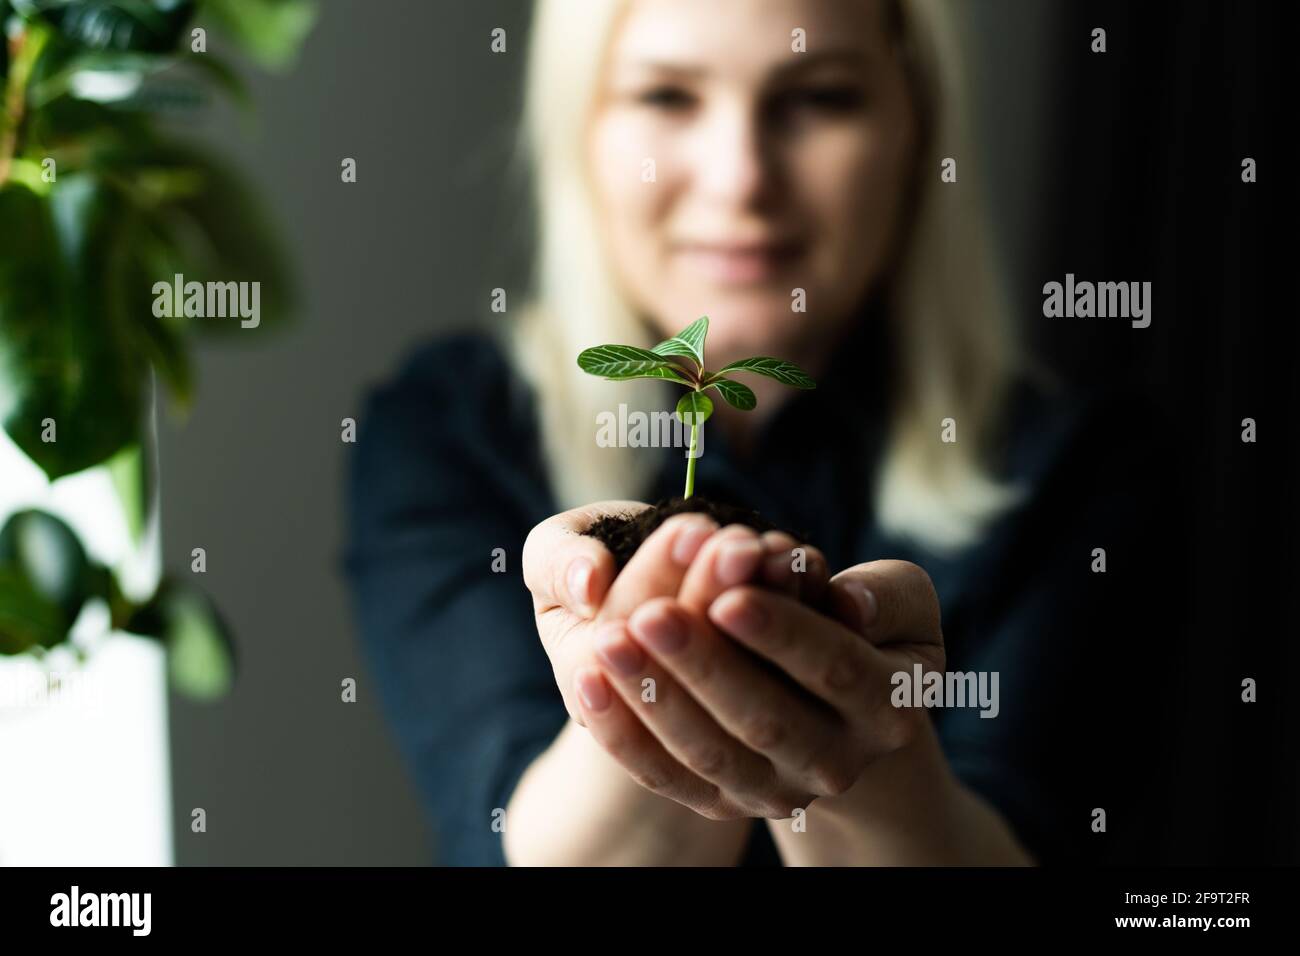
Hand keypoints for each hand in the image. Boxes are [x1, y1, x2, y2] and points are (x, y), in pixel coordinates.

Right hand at [521, 504, 828, 728]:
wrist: (662, 597)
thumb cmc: (600, 562)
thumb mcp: (557, 552)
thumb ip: (556, 559)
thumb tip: (589, 585)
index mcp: (588, 682)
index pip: (624, 629)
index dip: (659, 576)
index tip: (693, 527)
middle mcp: (653, 719)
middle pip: (685, 661)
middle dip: (713, 591)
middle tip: (741, 541)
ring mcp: (714, 735)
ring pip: (745, 685)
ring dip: (767, 609)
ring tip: (779, 549)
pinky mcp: (769, 723)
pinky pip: (793, 683)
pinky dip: (805, 620)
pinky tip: (806, 567)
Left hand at [580, 555, 944, 820]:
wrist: (836, 705)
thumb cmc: (863, 623)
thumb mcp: (898, 599)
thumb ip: (886, 593)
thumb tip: (849, 601)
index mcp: (888, 706)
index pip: (835, 667)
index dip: (783, 633)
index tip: (730, 596)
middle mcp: (836, 761)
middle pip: (765, 720)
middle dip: (704, 666)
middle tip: (651, 614)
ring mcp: (777, 790)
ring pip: (709, 753)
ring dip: (654, 697)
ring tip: (608, 640)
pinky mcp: (723, 801)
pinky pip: (666, 775)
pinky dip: (623, 733)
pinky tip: (587, 683)